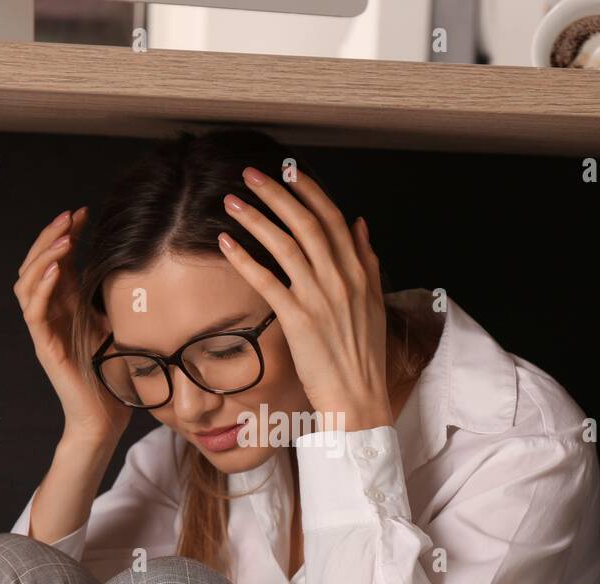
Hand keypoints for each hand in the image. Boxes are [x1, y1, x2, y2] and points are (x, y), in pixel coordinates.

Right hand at [14, 208, 131, 443]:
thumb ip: (118, 300)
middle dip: (51, 236)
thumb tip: (142, 270)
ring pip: (27, 282)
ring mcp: (46, 329)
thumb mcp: (120, 326)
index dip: (67, 234)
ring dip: (43, 257)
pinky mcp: (46, 346)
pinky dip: (42, 287)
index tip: (84, 212)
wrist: (104, 417)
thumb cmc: (113, 376)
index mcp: (67, 306)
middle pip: (36, 264)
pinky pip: (34, 311)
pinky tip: (56, 270)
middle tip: (70, 216)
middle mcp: (52, 314)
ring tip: (63, 239)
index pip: (59, 261)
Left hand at [216, 166, 393, 432]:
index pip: (332, 218)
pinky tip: (226, 243)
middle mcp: (340, 278)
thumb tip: (359, 222)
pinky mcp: (298, 320)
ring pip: (285, 245)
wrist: (358, 396)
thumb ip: (366, 259)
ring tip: (232, 201)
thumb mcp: (373, 300)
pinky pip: (267, 281)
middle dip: (276, 192)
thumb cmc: (363, 354)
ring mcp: (320, 298)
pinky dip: (245, 258)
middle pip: (305, 222)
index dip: (309, 190)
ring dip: (256, 218)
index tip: (289, 171)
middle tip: (250, 174)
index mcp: (358, 271)